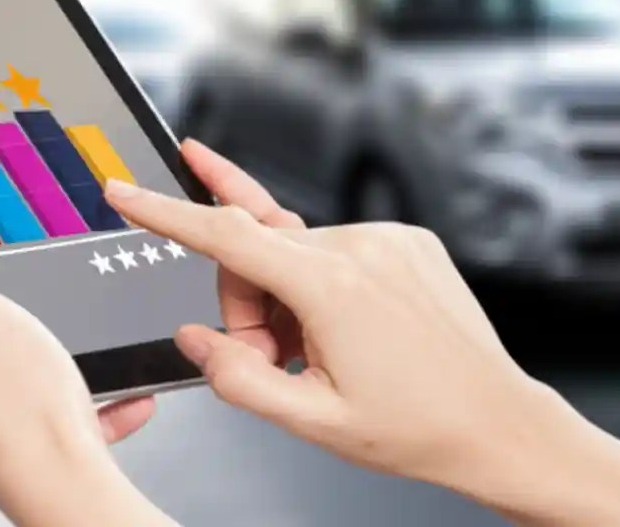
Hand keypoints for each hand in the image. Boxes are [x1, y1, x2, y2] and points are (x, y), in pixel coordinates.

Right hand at [106, 143, 619, 526]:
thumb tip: (194, 337)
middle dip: (248, 306)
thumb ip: (236, 376)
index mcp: (331, 286)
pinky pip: (335, 250)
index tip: (123, 191)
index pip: (225, 236)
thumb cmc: (416, 427)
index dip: (163, 212)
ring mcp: (390, 238)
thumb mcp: (309, 419)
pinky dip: (323, 284)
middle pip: (256, 254)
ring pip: (294, 252)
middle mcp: (361, 246)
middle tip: (276, 360)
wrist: (497, 423)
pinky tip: (350, 329)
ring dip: (288, 298)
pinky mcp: (409, 240)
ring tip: (321, 351)